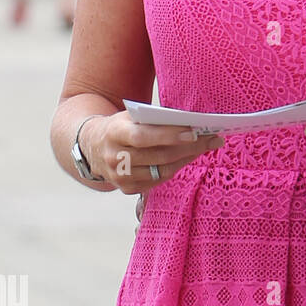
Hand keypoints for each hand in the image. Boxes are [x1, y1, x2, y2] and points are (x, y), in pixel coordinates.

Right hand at [82, 113, 224, 192]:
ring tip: (205, 146)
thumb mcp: (130, 117)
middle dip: (190, 147)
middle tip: (212, 139)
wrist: (93, 147)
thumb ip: (154, 120)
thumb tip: (190, 122)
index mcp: (114, 133)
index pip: (143, 137)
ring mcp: (120, 177)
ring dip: (187, 158)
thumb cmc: (121, 127)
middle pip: (158, 156)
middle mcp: (114, 157)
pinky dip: (175, 168)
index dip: (169, 136)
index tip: (194, 131)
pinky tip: (187, 157)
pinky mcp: (127, 188)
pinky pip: (158, 180)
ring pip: (162, 170)